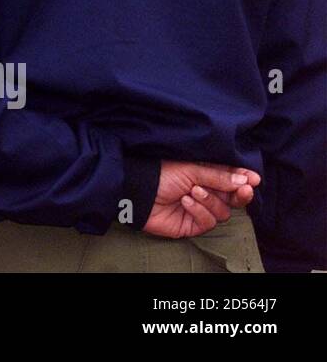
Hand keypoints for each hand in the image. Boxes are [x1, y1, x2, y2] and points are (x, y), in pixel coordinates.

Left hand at [143, 160, 261, 237]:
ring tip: (193, 191)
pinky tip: (186, 201)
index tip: (254, 178)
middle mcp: (206, 193)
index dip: (244, 179)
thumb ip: (219, 176)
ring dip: (210, 201)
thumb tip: (245, 180)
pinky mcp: (193, 225)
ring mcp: (200, 210)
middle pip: (234, 199)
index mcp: (206, 176)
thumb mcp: (191, 169)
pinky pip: (208, 222)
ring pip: (223, 212)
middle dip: (240, 195)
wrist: (139, 191)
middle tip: (244, 190)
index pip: (231, 179)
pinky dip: (199, 211)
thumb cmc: (161, 174)